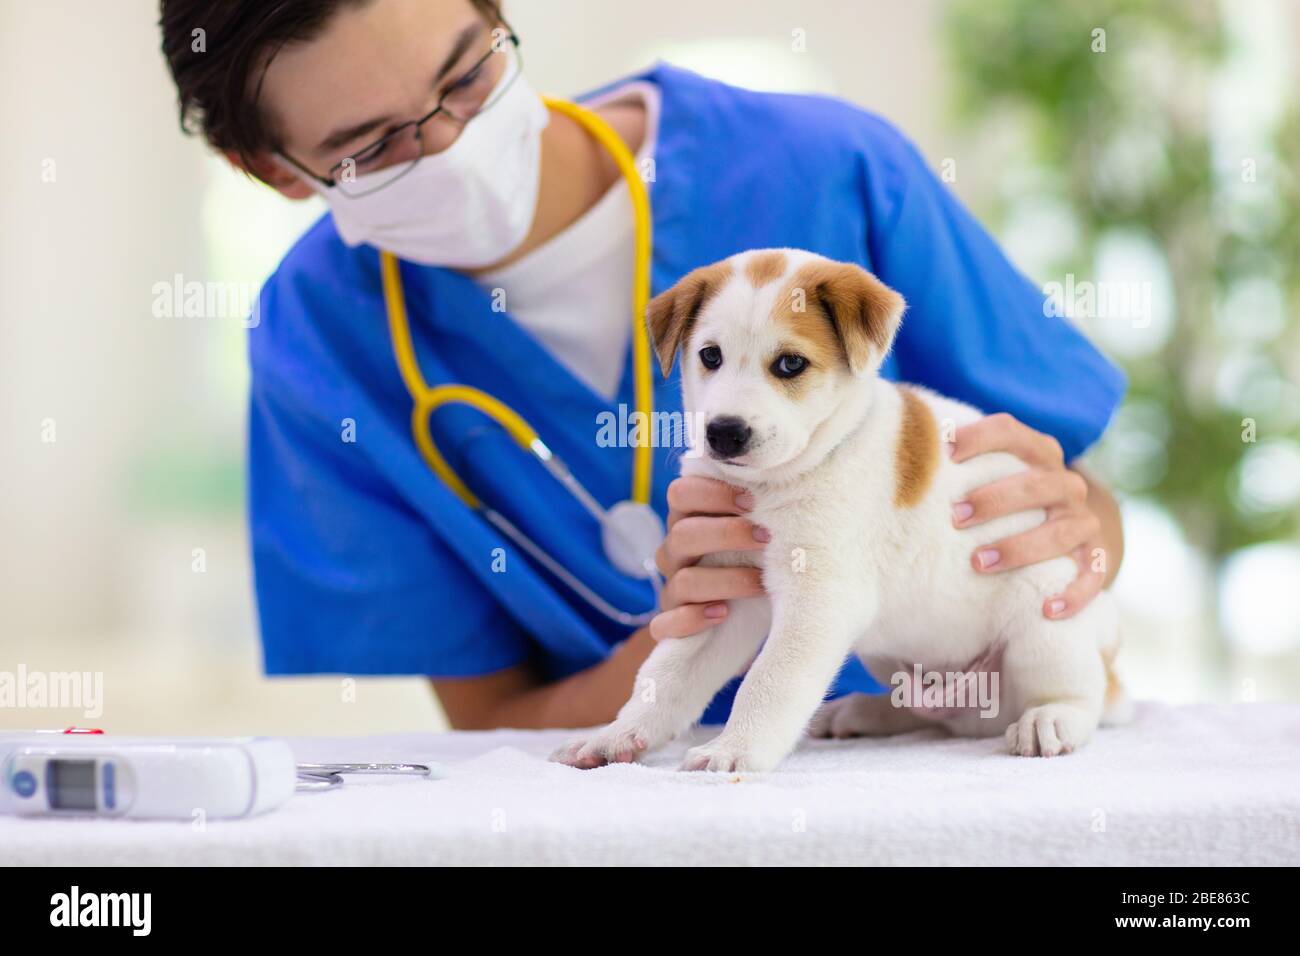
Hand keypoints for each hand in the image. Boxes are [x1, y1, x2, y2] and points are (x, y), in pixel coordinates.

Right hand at [650, 477, 766, 640]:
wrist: (744, 620)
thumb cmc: (755, 563)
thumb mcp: (755, 535)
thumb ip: (760, 512)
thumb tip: (797, 490)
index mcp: (688, 520)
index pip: (681, 493)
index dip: (712, 493)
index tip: (752, 500)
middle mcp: (675, 553)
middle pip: (682, 534)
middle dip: (726, 533)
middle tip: (766, 538)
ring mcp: (672, 591)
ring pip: (683, 582)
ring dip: (726, 580)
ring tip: (761, 584)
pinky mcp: (670, 626)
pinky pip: (665, 624)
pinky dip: (691, 619)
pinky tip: (722, 613)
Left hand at [949, 413, 1108, 619]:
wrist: (1064, 527)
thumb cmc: (1005, 498)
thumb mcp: (990, 474)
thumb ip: (960, 464)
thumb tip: (908, 459)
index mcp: (1039, 453)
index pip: (1011, 432)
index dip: (979, 438)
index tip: (946, 453)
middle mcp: (1065, 484)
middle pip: (1037, 484)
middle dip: (995, 500)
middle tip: (955, 517)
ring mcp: (1083, 521)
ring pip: (1060, 531)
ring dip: (1019, 547)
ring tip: (978, 562)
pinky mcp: (1094, 557)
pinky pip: (1092, 576)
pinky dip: (1074, 594)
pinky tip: (1046, 610)